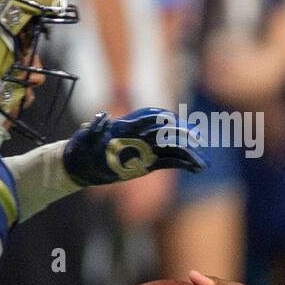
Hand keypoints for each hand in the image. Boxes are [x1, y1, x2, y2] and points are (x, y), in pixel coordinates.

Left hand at [63, 107, 204, 185]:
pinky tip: (196, 169)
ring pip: (173, 147)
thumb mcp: (85, 139)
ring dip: (189, 153)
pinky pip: (170, 161)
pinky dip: (184, 164)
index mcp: (129, 126)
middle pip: (168, 131)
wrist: (80, 165)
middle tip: (199, 141)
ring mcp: (147, 148)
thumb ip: (94, 128)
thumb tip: (101, 116)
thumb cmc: (82, 149)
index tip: (179, 126)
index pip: (153, 118)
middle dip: (185, 136)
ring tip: (203, 164)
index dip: (168, 121)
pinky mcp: (149, 162)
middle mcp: (141, 135)